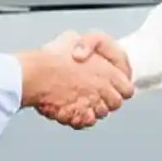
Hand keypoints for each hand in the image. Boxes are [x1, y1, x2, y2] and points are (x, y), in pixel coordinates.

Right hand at [15, 36, 133, 129]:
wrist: (34, 75)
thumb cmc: (52, 57)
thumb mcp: (73, 38)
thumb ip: (87, 46)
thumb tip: (86, 50)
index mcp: (107, 73)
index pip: (127, 89)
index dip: (120, 87)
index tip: (112, 86)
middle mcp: (102, 91)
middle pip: (116, 104)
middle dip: (108, 100)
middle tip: (95, 93)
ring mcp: (90, 106)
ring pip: (101, 114)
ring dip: (93, 108)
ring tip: (80, 99)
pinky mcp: (77, 118)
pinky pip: (86, 122)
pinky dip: (80, 117)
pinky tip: (71, 108)